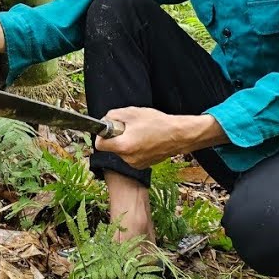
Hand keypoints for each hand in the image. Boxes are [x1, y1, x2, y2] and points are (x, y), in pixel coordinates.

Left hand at [94, 108, 226, 168]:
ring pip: (122, 152)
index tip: (110, 129)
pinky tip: (145, 140)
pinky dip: (134, 148)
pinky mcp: (143, 165)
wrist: (178, 135)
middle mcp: (128, 159)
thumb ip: (113, 115)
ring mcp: (136, 164)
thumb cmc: (157, 122)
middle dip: (116, 137)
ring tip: (140, 133)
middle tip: (129, 128)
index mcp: (123, 146)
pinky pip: (131, 156)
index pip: (99, 145)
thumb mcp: (132, 113)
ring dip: (126, 143)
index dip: (102, 135)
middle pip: (112, 148)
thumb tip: (105, 121)